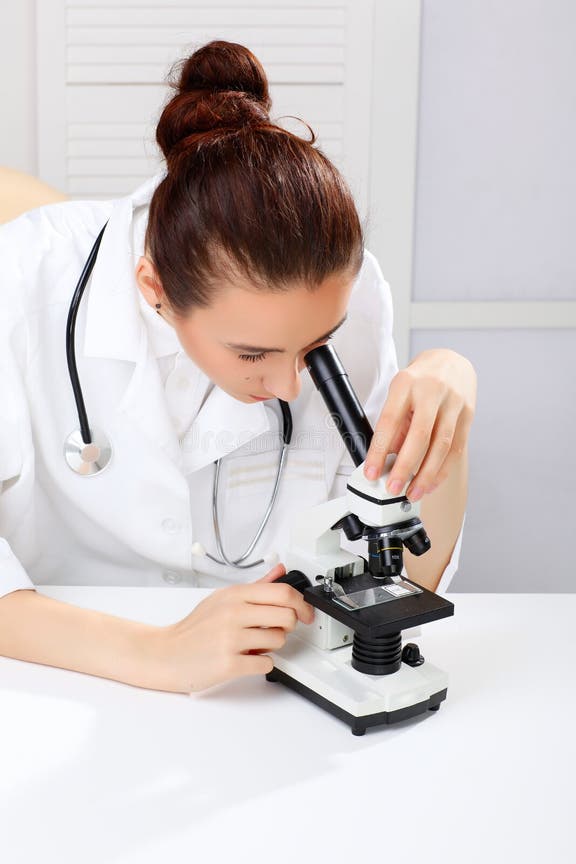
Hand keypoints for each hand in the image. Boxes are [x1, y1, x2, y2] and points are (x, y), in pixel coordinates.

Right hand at [152, 563, 313, 693]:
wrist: (166, 654)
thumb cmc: (194, 629)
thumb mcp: (222, 600)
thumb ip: (256, 586)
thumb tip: (279, 570)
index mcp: (234, 595)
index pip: (282, 592)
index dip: (302, 604)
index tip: (306, 613)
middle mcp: (233, 613)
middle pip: (287, 616)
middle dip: (288, 627)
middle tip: (275, 630)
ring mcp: (230, 638)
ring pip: (279, 640)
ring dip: (271, 646)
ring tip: (252, 645)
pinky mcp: (229, 663)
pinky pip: (266, 664)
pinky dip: (261, 664)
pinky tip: (246, 658)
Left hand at [364, 349, 476, 500]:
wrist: (452, 361)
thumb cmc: (420, 380)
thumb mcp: (399, 393)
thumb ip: (394, 424)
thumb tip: (385, 459)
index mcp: (406, 383)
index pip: (389, 421)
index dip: (378, 450)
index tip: (371, 472)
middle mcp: (431, 391)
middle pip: (419, 435)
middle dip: (405, 467)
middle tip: (393, 488)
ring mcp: (453, 402)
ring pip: (441, 446)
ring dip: (426, 475)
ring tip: (413, 493)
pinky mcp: (468, 414)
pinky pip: (456, 448)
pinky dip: (442, 470)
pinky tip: (431, 482)